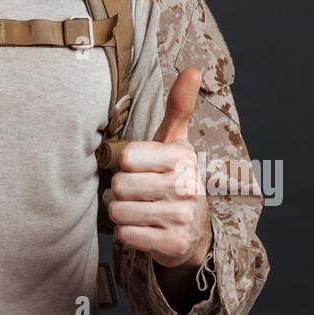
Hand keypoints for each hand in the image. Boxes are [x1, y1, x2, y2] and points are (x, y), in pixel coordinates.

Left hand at [103, 67, 211, 269]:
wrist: (194, 230)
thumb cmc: (174, 177)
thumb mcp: (176, 142)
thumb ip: (179, 106)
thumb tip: (193, 69)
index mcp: (182, 157)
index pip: (126, 157)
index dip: (124, 164)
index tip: (138, 168)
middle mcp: (185, 187)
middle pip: (119, 185)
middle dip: (119, 190)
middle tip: (135, 192)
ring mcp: (180, 217)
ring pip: (119, 210)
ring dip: (120, 212)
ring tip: (137, 208)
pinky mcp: (172, 244)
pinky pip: (126, 235)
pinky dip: (126, 233)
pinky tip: (142, 228)